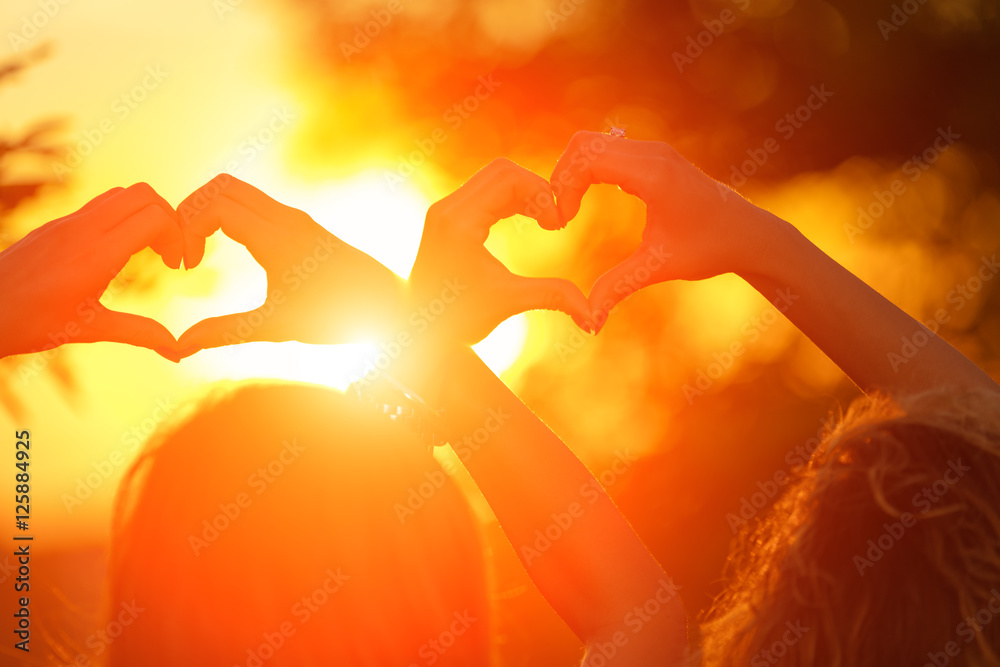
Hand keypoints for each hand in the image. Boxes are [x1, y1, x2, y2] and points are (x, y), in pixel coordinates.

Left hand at [0, 183, 184, 358]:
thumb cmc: (30, 323)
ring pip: (122, 194)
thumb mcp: (91, 330)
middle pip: (144, 194)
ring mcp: (66, 222)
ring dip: (145, 214)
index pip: (154, 218)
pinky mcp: (56, 225)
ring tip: (148, 251)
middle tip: (169, 253)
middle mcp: (83, 229)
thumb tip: (178, 352)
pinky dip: (122, 219)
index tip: (177, 266)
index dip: (178, 236)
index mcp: (97, 254)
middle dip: (168, 218)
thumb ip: (140, 333)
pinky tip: (117, 253)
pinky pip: (100, 206)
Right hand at [176, 174, 404, 354]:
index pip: (215, 206)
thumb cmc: (337, 316)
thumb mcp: (277, 327)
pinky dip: (229, 216)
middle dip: (191, 211)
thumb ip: (226, 332)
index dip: (187, 228)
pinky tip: (227, 251)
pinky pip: (256, 204)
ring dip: (210, 212)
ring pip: (239, 191)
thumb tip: (181, 347)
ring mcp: (296, 219)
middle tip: (183, 253)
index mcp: (277, 237)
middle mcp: (286, 219)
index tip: (186, 265)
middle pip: (221, 186)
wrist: (391, 305)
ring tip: (198, 254)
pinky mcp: (302, 226)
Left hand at [407, 158, 591, 345]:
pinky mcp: (446, 218)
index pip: (509, 178)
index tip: (558, 224)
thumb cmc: (455, 321)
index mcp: (460, 222)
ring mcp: (444, 211)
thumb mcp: (507, 303)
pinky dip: (511, 200)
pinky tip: (529, 221)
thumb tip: (593, 317)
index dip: (543, 194)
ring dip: (525, 194)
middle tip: (554, 221)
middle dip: (536, 189)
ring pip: (494, 178)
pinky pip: (484, 191)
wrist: (416, 331)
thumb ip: (552, 298)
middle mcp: (448, 209)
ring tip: (546, 222)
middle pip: (503, 171)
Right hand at [550, 131, 782, 327]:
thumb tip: (587, 322)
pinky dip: (588, 172)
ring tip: (568, 211)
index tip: (563, 222)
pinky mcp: (653, 157)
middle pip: (583, 143)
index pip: (586, 157)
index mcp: (653, 174)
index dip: (563, 186)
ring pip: (593, 144)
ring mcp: (653, 151)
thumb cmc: (708, 249)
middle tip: (559, 215)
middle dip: (561, 176)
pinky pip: (607, 151)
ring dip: (573, 174)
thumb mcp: (658, 268)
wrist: (747, 234)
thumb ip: (617, 287)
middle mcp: (652, 153)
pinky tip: (585, 202)